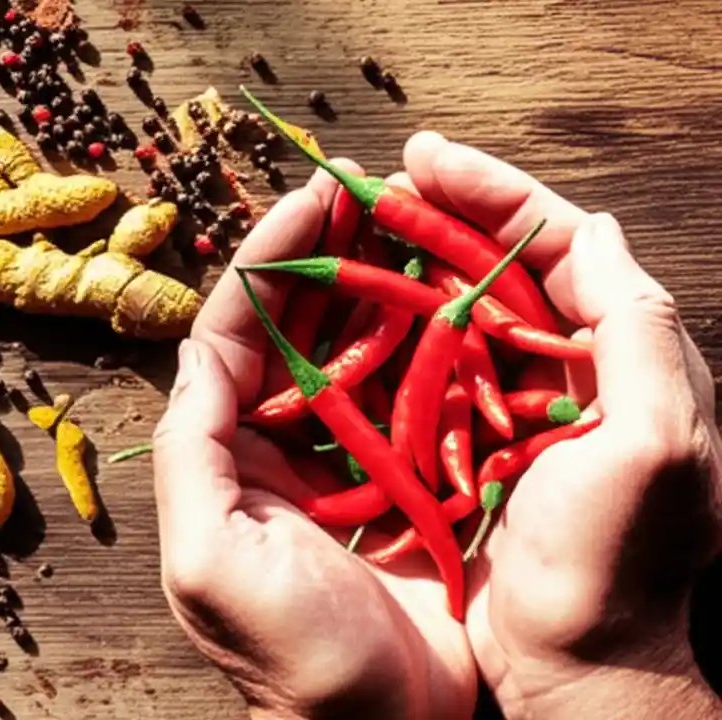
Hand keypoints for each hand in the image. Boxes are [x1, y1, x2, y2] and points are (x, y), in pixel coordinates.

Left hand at [153, 170, 476, 718]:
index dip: (266, 262)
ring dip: (381, 289)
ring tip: (412, 224)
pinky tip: (457, 302)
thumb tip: (195, 352)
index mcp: (224, 457)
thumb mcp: (210, 559)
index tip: (310, 201)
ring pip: (359, 355)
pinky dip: (433, 349)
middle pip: (299, 331)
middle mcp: (279, 449)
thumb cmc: (289, 658)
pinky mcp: (407, 485)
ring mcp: (346, 465)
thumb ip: (194, 452)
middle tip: (368, 193)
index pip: (235, 335)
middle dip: (325, 260)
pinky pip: (417, 400)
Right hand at [395, 132, 721, 716]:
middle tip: (377, 177)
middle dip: (442, 210)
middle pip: (503, 262)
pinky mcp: (467, 444)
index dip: (492, 190)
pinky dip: (391, 330)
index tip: (423, 155)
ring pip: (459, 306)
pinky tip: (350, 311)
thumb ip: (639, 332)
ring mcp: (514, 405)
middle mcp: (570, 367)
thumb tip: (598, 227)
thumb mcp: (653, 445)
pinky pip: (427, 367)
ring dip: (409, 260)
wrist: (573, 663)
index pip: (561, 240)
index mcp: (620, 354)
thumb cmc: (615, 562)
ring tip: (354, 226)